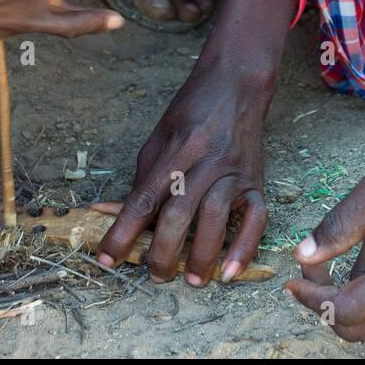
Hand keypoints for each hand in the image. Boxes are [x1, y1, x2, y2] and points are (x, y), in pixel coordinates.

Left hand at [94, 57, 268, 284]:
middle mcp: (206, 161)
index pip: (145, 198)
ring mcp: (234, 172)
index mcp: (176, 149)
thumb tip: (119, 215)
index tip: (108, 258)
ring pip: (215, 218)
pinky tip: (229, 271)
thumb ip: (143, 177)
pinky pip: (256, 219)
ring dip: (202, 256)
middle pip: (179, 213)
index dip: (123, 232)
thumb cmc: (192, 110)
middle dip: (163, 251)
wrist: (236, 84)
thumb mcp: (159, 137)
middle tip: (154, 276)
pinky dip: (244, 247)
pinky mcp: (256, 181)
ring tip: (191, 281)